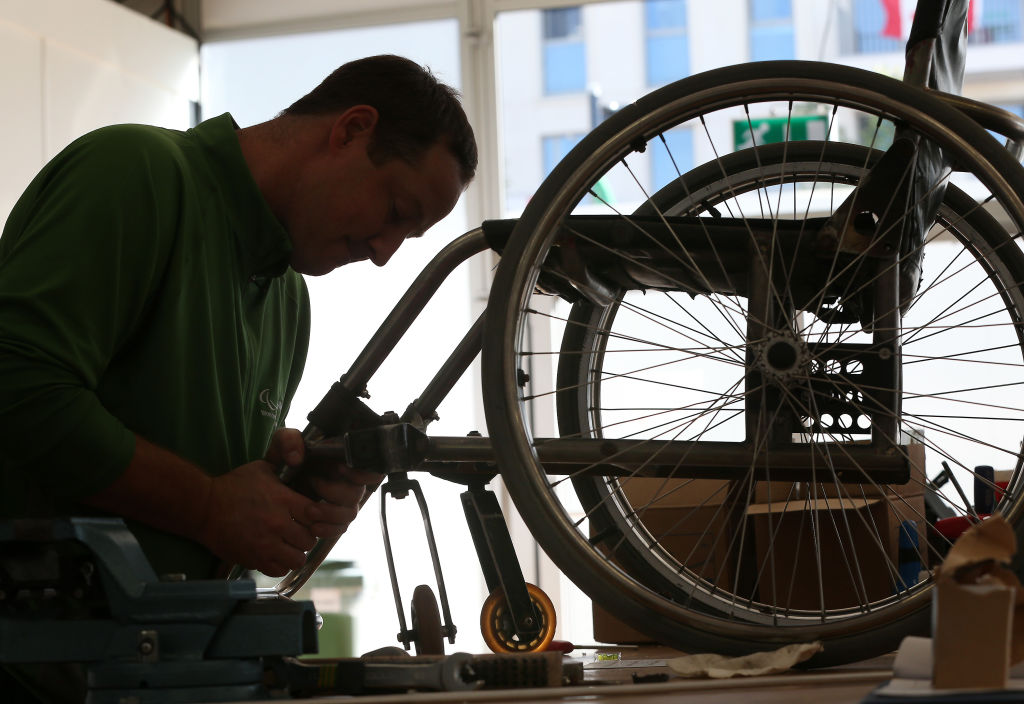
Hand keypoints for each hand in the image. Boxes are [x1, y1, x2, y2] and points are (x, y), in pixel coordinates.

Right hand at [198, 457, 318, 576]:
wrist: (203, 508)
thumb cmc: (232, 486)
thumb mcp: (261, 470)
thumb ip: (284, 471)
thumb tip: (301, 468)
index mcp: (283, 500)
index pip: (316, 514)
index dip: (316, 518)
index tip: (309, 518)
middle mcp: (278, 523)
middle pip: (309, 540)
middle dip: (306, 537)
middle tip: (297, 533)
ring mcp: (266, 543)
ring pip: (297, 559)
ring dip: (294, 553)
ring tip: (287, 546)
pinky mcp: (254, 559)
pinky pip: (279, 570)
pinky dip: (280, 565)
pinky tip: (274, 555)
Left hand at [268, 428, 383, 538]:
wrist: (273, 483)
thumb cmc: (283, 459)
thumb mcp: (282, 442)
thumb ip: (288, 440)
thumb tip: (297, 458)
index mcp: (343, 461)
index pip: (370, 467)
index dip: (363, 472)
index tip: (341, 468)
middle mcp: (347, 482)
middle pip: (358, 492)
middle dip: (336, 493)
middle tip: (313, 485)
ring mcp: (341, 501)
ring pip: (350, 513)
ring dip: (331, 514)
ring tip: (309, 512)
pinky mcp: (332, 518)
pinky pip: (340, 528)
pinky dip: (329, 530)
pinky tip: (313, 527)